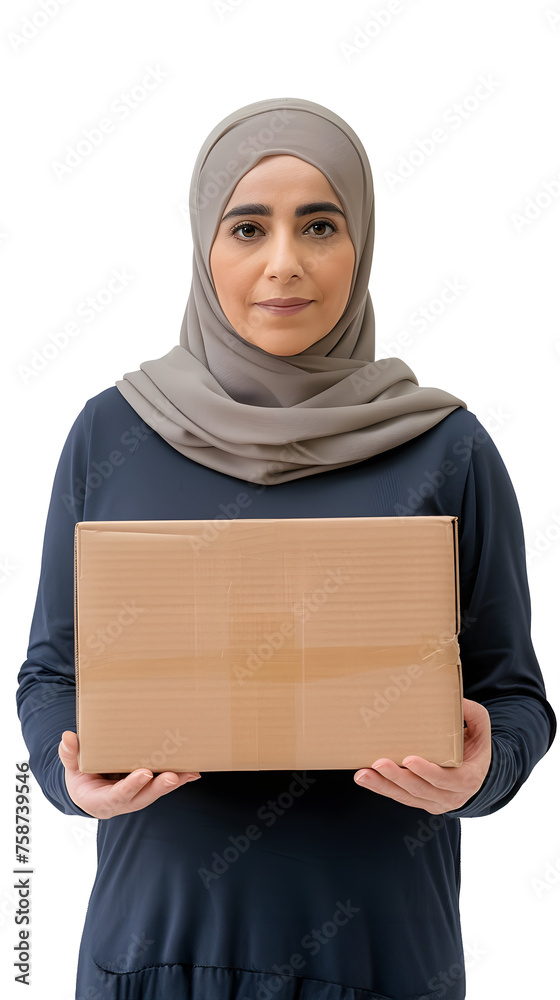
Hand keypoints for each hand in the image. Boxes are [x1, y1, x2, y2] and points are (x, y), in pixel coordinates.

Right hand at [58, 731, 201, 819]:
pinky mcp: (146, 791)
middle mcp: (122, 803)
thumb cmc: (81, 779)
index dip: (130, 786)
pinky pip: (162, 786)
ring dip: (174, 783)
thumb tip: (67, 737)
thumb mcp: (71, 769)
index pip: (117, 795)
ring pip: (155, 792)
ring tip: (190, 772)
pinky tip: (192, 772)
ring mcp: (136, 798)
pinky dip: (177, 780)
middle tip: (174, 776)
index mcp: (100, 801)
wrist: (88, 793)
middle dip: (158, 787)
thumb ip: (70, 755)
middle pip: (142, 797)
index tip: (143, 774)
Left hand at [353, 698, 491, 813]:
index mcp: (467, 779)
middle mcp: (451, 796)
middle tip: (378, 763)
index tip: (409, 759)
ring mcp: (435, 802)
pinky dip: (382, 789)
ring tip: (362, 774)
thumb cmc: (476, 746)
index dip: (427, 771)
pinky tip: (366, 779)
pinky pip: (400, 798)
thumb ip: (473, 714)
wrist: (478, 772)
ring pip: (406, 797)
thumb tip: (459, 700)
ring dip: (383, 786)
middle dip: (397, 777)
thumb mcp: (481, 728)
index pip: (445, 779)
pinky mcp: (421, 802)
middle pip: (420, 789)